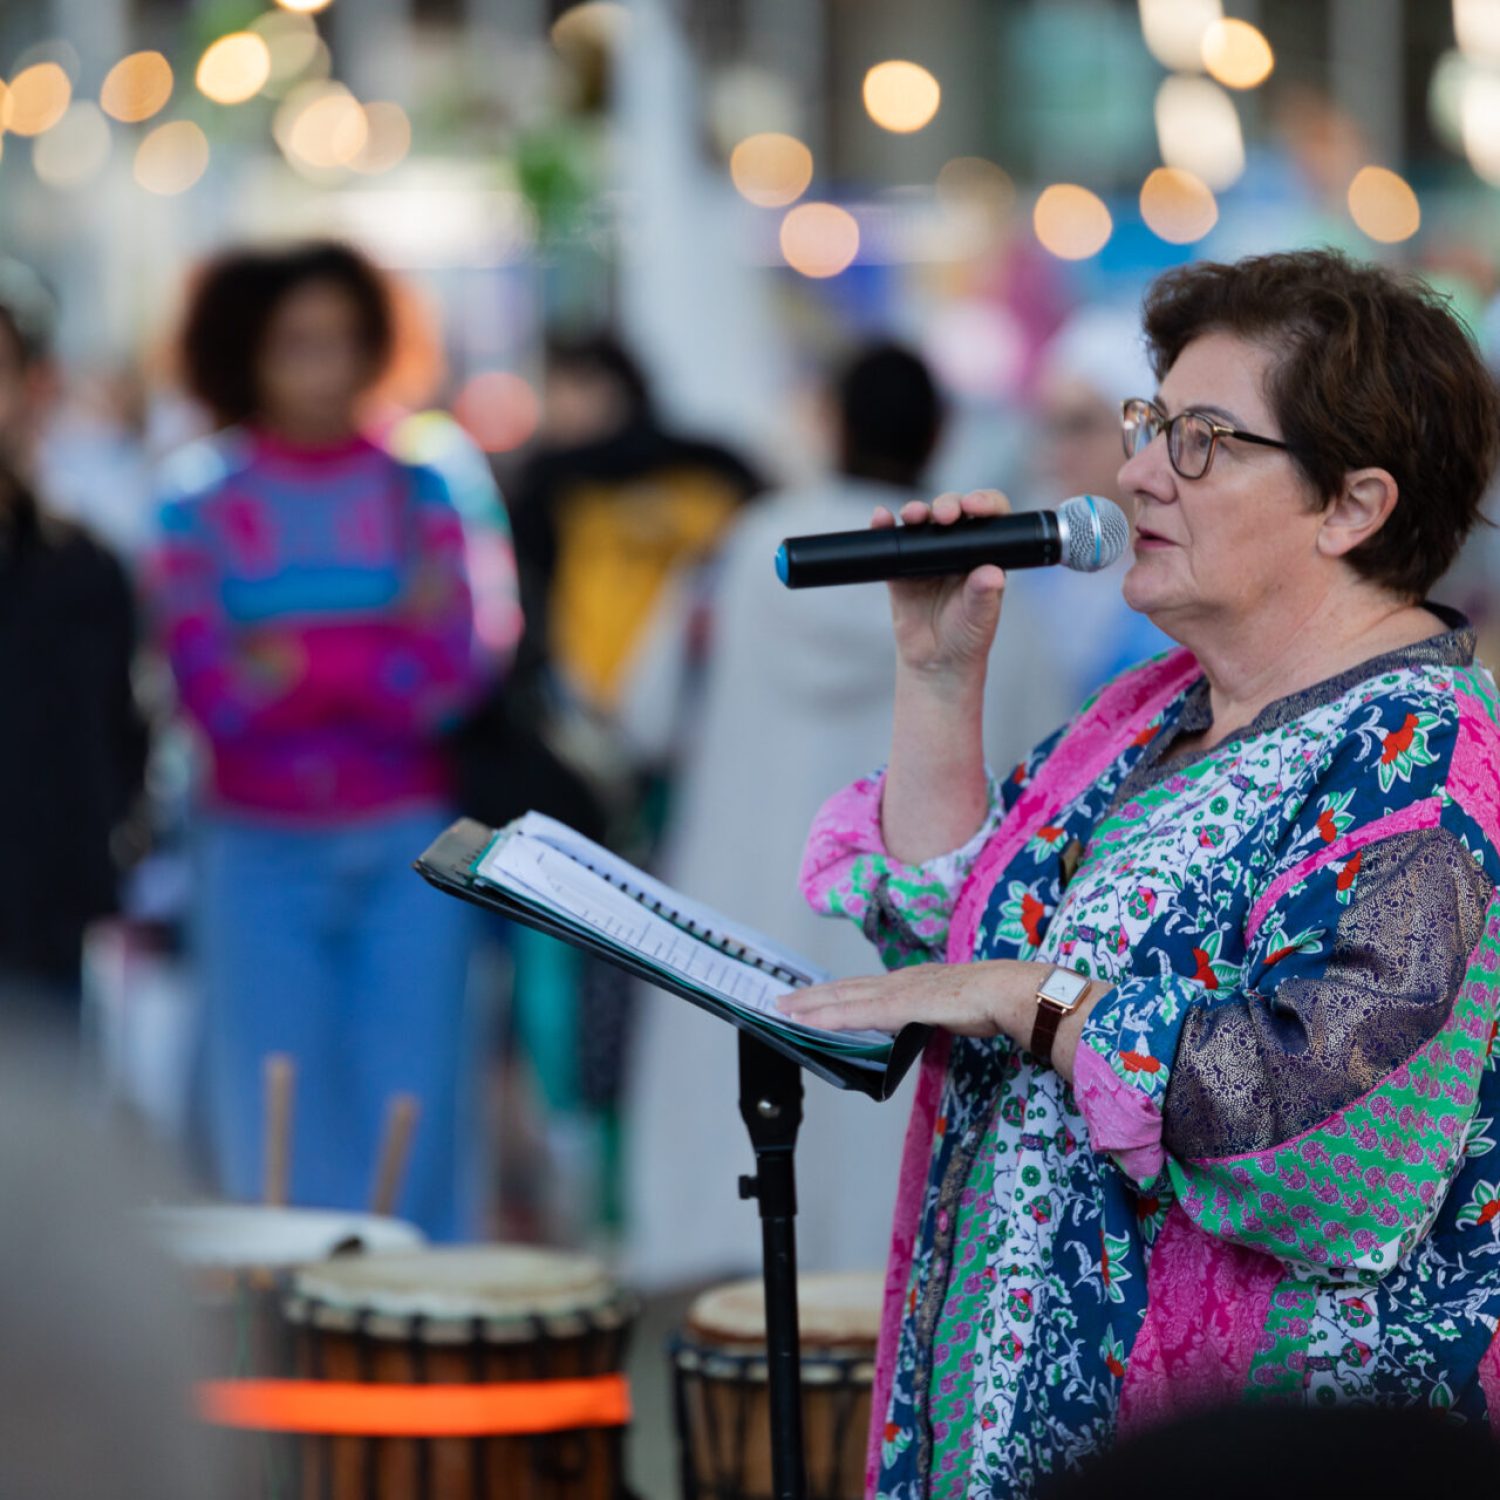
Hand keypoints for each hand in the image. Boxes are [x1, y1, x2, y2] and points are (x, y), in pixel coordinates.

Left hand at [778, 958, 1026, 1038]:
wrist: (1008, 990)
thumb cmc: (990, 1000)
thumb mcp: (951, 1007)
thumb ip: (930, 1014)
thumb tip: (920, 1026)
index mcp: (911, 982)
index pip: (864, 988)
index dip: (834, 993)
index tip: (812, 998)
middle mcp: (899, 981)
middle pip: (846, 989)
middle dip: (812, 996)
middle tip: (782, 1001)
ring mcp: (899, 991)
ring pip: (845, 998)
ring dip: (812, 1005)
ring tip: (786, 1010)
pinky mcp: (902, 1005)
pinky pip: (858, 1013)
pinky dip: (831, 1017)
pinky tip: (813, 1021)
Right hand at [878, 489, 1009, 683]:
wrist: (934, 663)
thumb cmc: (966, 638)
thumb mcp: (980, 619)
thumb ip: (984, 596)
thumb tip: (992, 574)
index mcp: (984, 553)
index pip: (990, 518)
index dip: (985, 503)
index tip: (976, 507)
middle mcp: (957, 548)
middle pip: (953, 512)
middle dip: (947, 505)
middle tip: (944, 516)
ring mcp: (927, 555)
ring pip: (923, 522)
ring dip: (916, 511)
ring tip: (912, 515)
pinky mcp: (901, 567)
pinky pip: (893, 541)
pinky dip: (885, 526)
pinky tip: (881, 519)